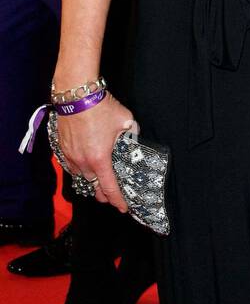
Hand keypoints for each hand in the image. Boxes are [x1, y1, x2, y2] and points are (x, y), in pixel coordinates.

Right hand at [53, 90, 135, 212]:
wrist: (76, 95)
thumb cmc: (101, 107)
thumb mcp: (125, 120)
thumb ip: (131, 132)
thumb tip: (134, 136)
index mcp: (100, 159)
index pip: (109, 187)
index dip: (117, 200)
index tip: (123, 208)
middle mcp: (83, 162)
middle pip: (93, 185)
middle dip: (103, 193)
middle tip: (111, 195)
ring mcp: (70, 156)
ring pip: (81, 176)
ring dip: (90, 180)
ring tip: (98, 180)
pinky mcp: (62, 149)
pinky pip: (71, 166)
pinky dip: (79, 169)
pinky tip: (85, 165)